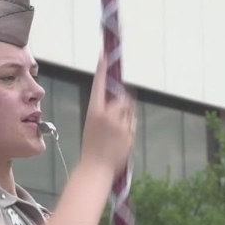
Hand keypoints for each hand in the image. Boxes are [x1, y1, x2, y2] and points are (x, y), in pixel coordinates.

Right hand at [81, 54, 135, 177]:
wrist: (96, 168)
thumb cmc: (92, 148)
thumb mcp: (92, 126)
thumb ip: (103, 113)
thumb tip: (117, 103)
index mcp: (93, 112)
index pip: (98, 86)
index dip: (102, 70)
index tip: (104, 56)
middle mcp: (107, 116)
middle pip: (121, 99)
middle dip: (122, 103)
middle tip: (118, 114)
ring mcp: (120, 125)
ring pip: (129, 110)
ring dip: (126, 115)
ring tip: (117, 130)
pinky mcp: (129, 134)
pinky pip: (132, 123)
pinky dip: (129, 126)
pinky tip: (120, 138)